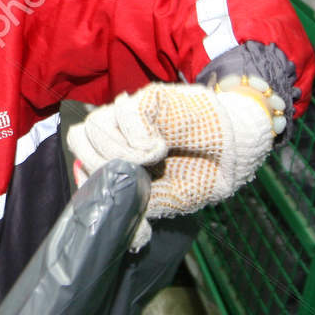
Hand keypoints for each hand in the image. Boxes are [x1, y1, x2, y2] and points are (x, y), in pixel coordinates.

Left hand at [67, 80, 282, 218]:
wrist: (235, 154)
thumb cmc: (198, 175)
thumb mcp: (161, 201)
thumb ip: (130, 206)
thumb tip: (102, 216)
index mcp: (113, 154)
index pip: (79, 159)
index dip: (87, 177)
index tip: (109, 194)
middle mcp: (116, 131)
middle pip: (79, 139)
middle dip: (102, 165)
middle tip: (135, 174)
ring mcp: (129, 113)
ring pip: (95, 126)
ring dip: (120, 151)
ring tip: (150, 161)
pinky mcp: (147, 98)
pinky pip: (123, 115)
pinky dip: (140, 139)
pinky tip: (160, 148)